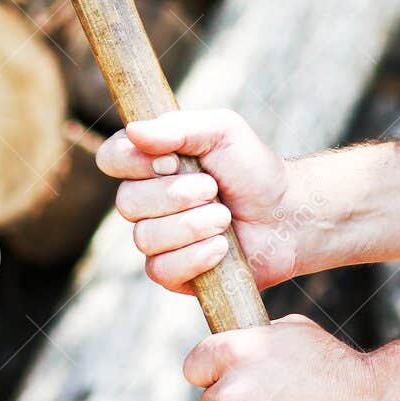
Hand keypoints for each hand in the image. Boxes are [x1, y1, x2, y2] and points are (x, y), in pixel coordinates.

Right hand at [96, 109, 297, 292]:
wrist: (288, 216)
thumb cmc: (253, 170)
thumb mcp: (223, 132)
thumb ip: (179, 127)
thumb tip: (134, 130)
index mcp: (150, 163)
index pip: (111, 158)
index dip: (134, 161)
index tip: (173, 160)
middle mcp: (146, 201)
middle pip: (126, 202)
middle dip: (177, 196)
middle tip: (214, 189)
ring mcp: (157, 240)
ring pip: (145, 238)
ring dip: (192, 225)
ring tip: (225, 219)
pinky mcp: (173, 274)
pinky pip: (162, 270)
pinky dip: (196, 257)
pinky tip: (221, 249)